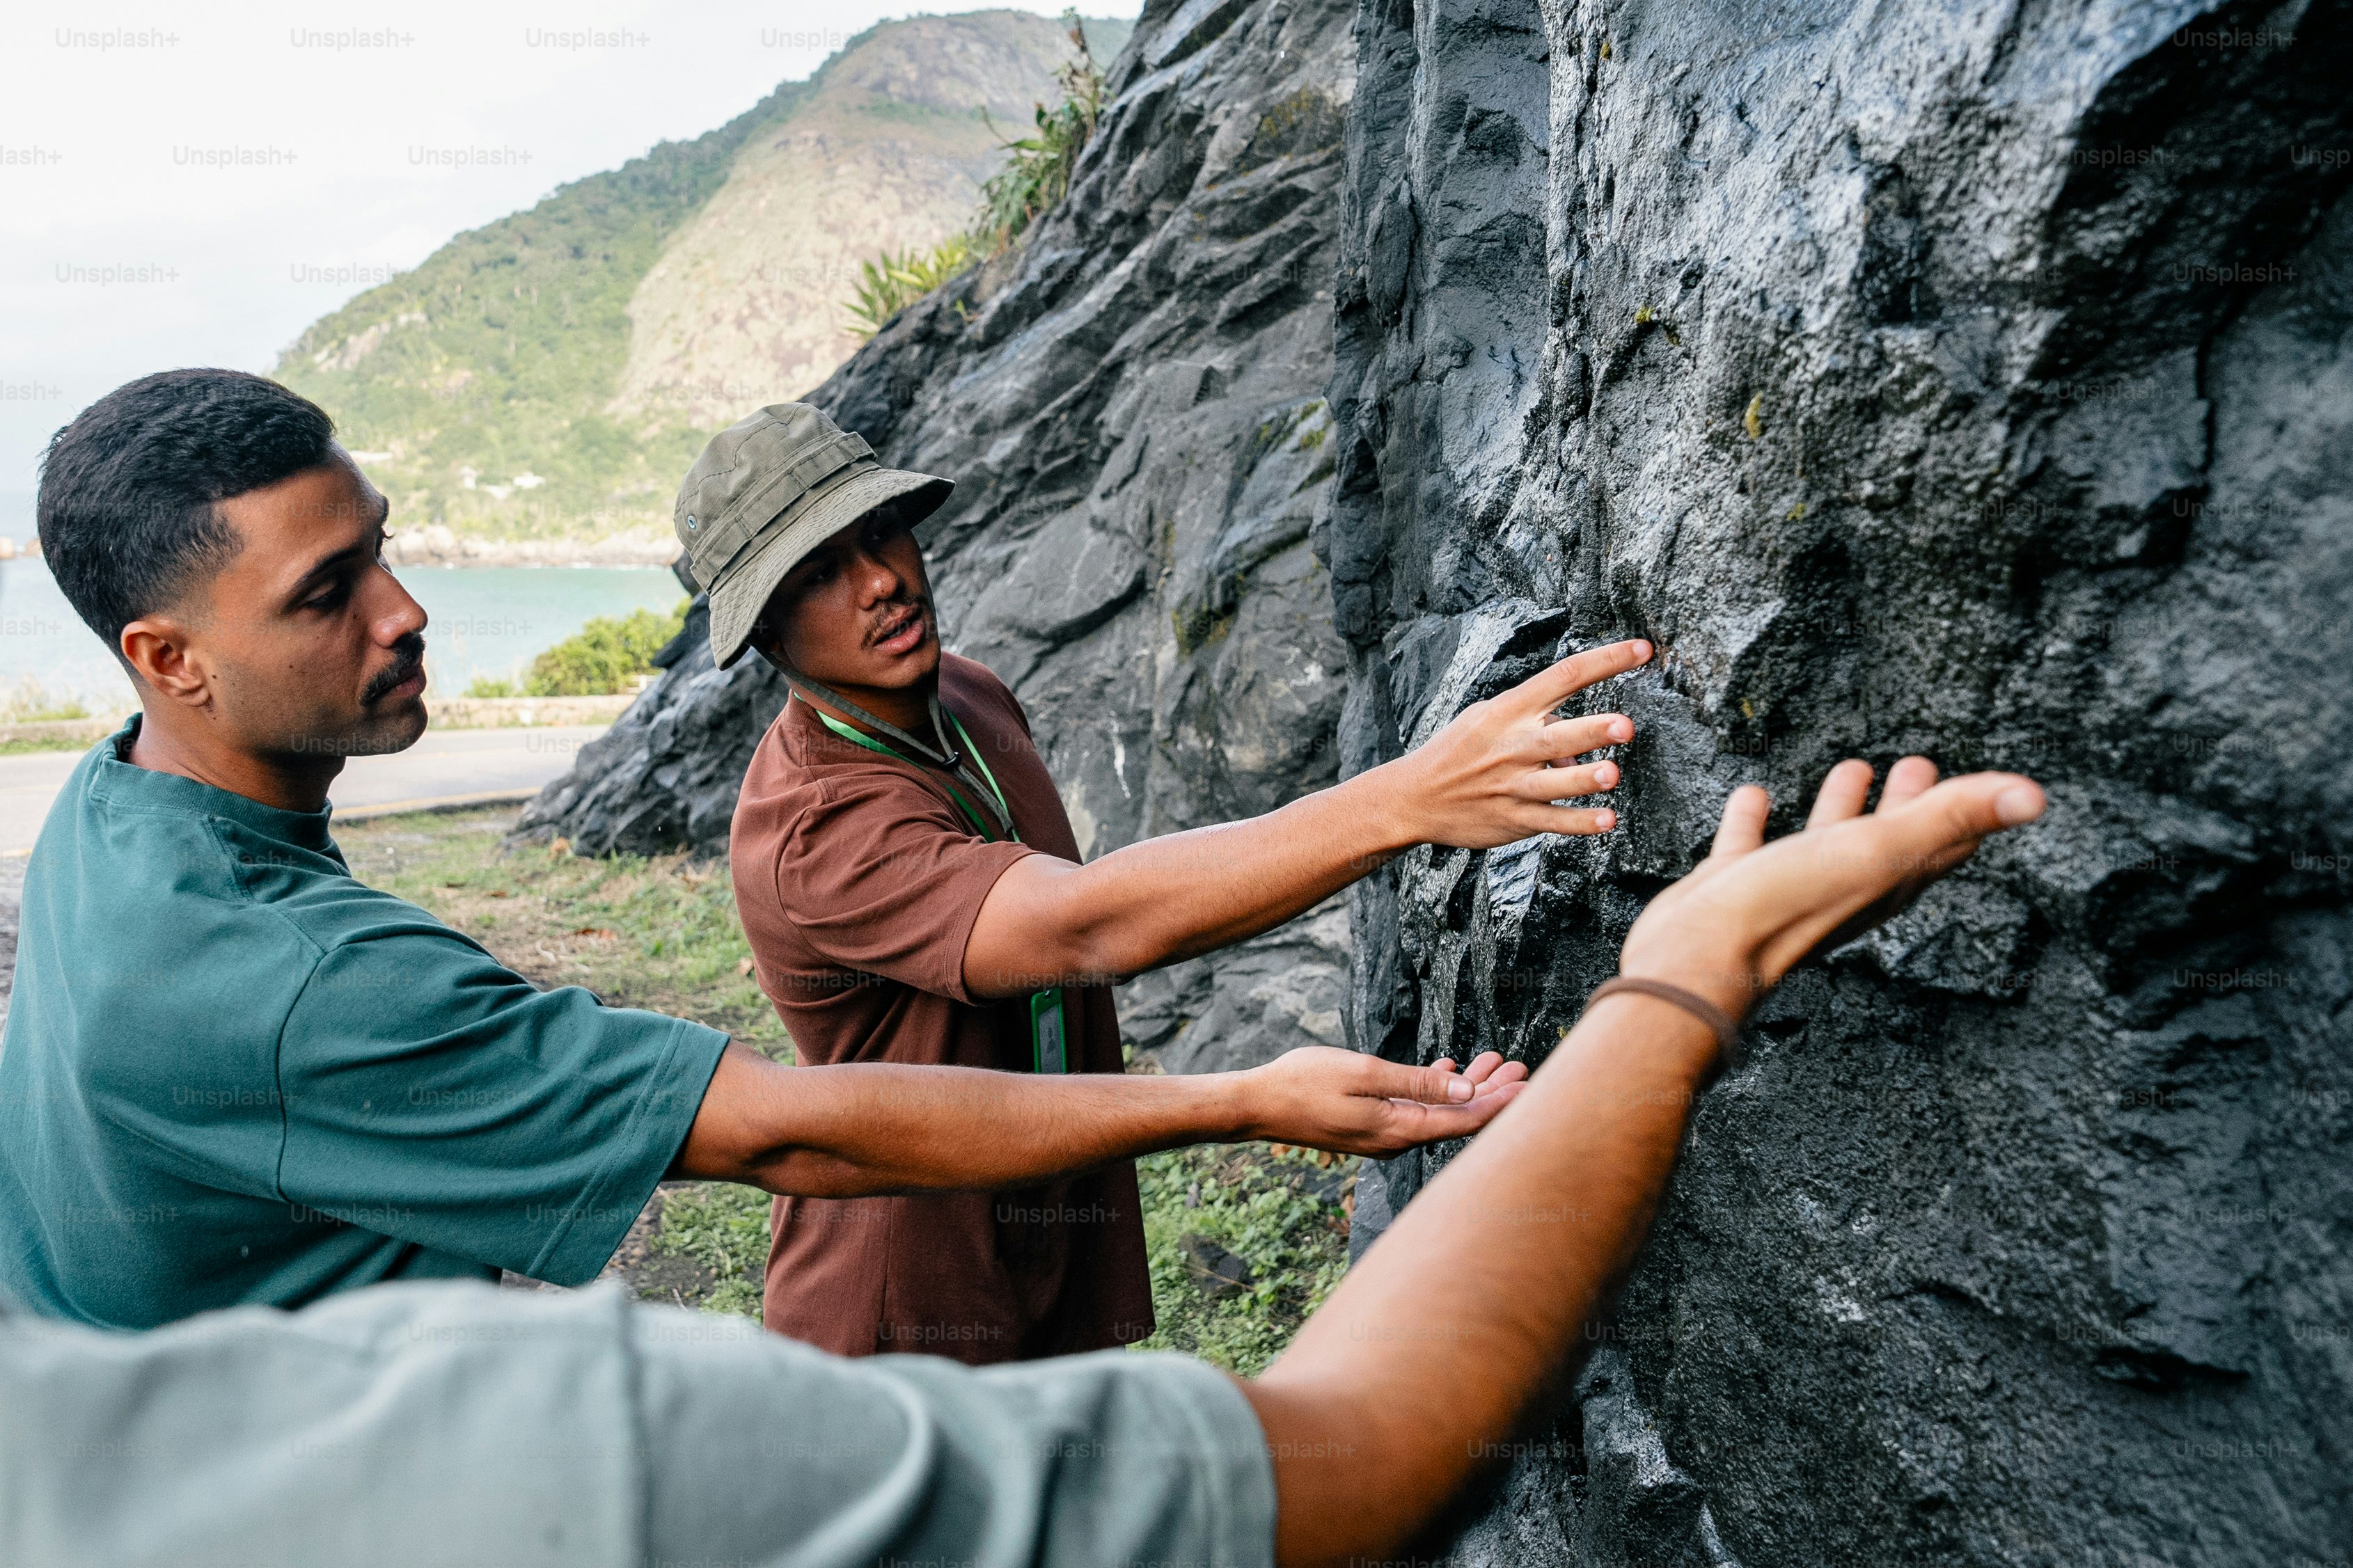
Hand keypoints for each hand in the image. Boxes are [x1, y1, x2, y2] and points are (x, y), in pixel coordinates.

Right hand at [1238, 1047, 1529, 1155]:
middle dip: (1491, 1093)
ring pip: (1440, 1113)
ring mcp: (1383, 1136)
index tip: (1531, 1085)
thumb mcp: (1364, 1073)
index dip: (1501, 1104)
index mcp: (1398, 1129)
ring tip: (1494, 1062)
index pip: (1465, 1121)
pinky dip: (1436, 1090)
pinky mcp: (1372, 1127)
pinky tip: (1448, 1070)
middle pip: (1458, 1120)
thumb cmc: (1304, 1083)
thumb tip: (1467, 1090)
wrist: (1258, 1105)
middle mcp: (1397, 1140)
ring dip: (1467, 1088)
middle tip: (1520, 1066)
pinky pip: (1416, 1111)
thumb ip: (1417, 1082)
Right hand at [1384, 639, 1651, 848]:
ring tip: (1612, 775)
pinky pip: (1552, 822)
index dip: (1605, 661)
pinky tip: (1607, 821)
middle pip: (1557, 736)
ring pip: (1554, 784)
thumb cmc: (1458, 752)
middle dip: (1590, 731)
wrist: (1412, 799)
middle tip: (1624, 726)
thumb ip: (1534, 718)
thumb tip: (1580, 733)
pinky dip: (1580, 823)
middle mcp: (1513, 746)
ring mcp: (1513, 786)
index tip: (1643, 649)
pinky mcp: (1514, 819)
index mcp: (1509, 711)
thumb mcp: (1486, 718)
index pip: (1563, 677)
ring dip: (1584, 779)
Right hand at [1616, 757, 2045, 1020]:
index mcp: (1887, 881)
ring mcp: (1789, 887)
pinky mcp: (1737, 886)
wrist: (1701, 956)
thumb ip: (1951, 817)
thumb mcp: (1880, 849)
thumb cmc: (1788, 908)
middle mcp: (1845, 887)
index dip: (1966, 811)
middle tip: (1916, 765)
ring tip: (1851, 768)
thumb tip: (2035, 796)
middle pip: (1891, 839)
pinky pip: (1752, 844)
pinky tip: (1755, 796)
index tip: (1978, 781)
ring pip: (1827, 840)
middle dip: (1909, 802)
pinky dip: (1757, 819)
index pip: (1944, 845)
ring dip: (1842, 806)